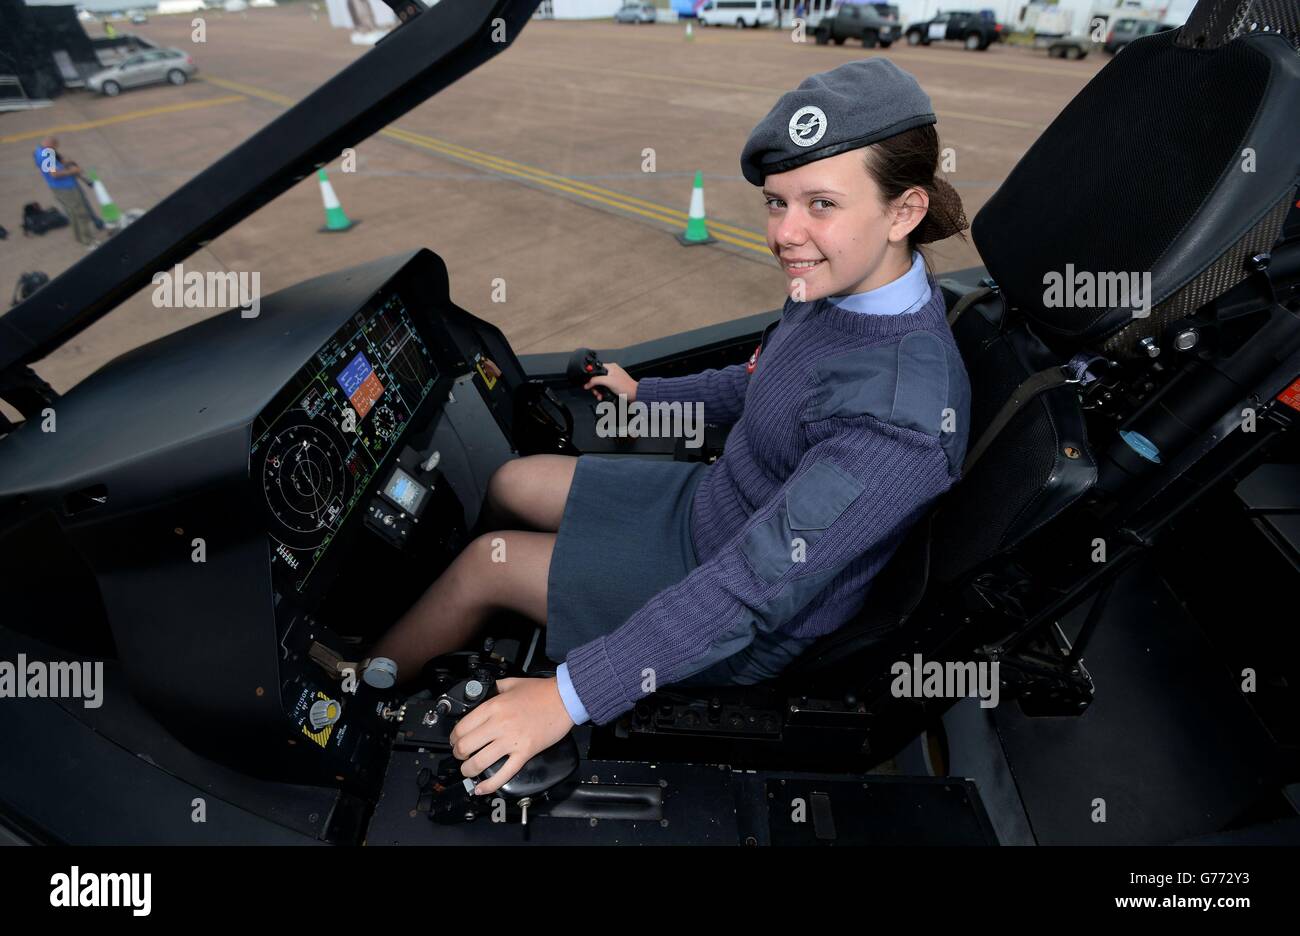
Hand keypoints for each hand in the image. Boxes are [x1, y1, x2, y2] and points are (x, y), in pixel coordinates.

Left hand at [448, 677, 573, 796]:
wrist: (565, 699)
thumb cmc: (542, 691)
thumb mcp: (512, 683)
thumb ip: (496, 689)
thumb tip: (486, 692)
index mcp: (493, 707)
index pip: (462, 727)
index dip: (453, 738)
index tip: (455, 741)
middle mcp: (498, 724)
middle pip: (466, 746)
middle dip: (458, 755)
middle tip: (461, 756)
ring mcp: (511, 740)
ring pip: (479, 763)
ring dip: (468, 770)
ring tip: (468, 771)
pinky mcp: (524, 752)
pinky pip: (503, 773)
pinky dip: (489, 785)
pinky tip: (482, 789)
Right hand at [583, 362, 636, 404]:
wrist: (634, 395)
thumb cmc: (626, 386)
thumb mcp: (608, 381)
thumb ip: (596, 380)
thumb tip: (587, 383)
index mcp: (610, 367)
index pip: (596, 369)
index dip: (591, 376)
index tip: (588, 383)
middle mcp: (611, 372)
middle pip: (597, 378)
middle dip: (595, 386)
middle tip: (595, 392)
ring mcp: (613, 379)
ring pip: (600, 384)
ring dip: (598, 391)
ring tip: (599, 396)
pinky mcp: (614, 386)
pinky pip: (605, 388)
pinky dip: (602, 393)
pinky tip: (602, 396)